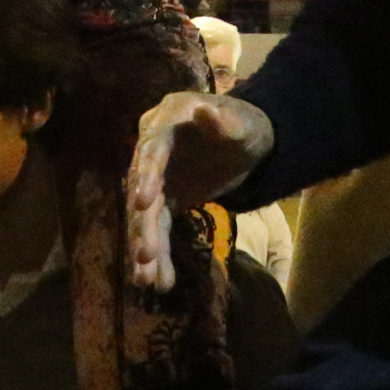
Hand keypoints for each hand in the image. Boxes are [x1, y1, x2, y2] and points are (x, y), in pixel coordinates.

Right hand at [125, 91, 273, 290]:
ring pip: (146, 214)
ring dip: (147, 246)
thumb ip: (224, 121)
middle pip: (142, 188)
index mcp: (166, 120)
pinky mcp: (164, 199)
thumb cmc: (246, 126)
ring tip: (147, 280)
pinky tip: (159, 280)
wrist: (247, 142)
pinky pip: (159, 227)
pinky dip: (159, 252)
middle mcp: (152, 148)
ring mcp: (155, 176)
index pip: (152, 149)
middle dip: (144, 224)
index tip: (142, 202)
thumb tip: (203, 109)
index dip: (146, 175)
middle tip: (145, 256)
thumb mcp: (242, 124)